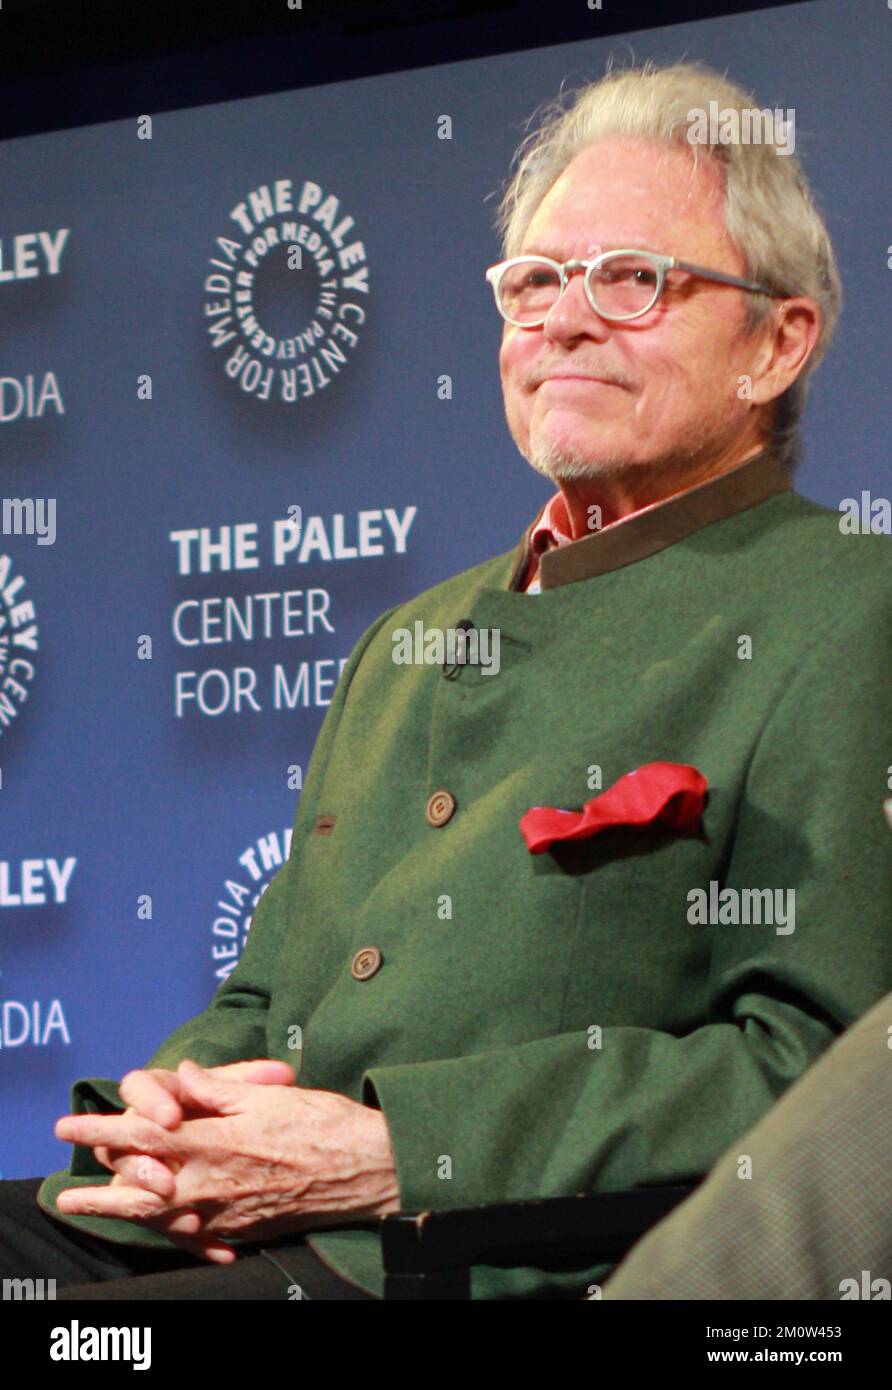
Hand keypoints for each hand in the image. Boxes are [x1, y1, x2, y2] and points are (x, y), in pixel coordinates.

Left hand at [55, 1061, 400, 1258]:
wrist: (367, 1169)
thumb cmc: (323, 1123)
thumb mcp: (269, 1094)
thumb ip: (218, 1089)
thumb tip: (182, 1075)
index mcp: (215, 1141)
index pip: (143, 1134)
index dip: (102, 1129)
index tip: (70, 1126)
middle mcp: (211, 1182)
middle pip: (137, 1184)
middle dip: (100, 1178)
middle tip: (69, 1181)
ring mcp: (223, 1212)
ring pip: (155, 1215)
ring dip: (117, 1209)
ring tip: (86, 1207)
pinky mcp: (239, 1229)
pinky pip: (189, 1233)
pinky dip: (162, 1227)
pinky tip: (153, 1223)